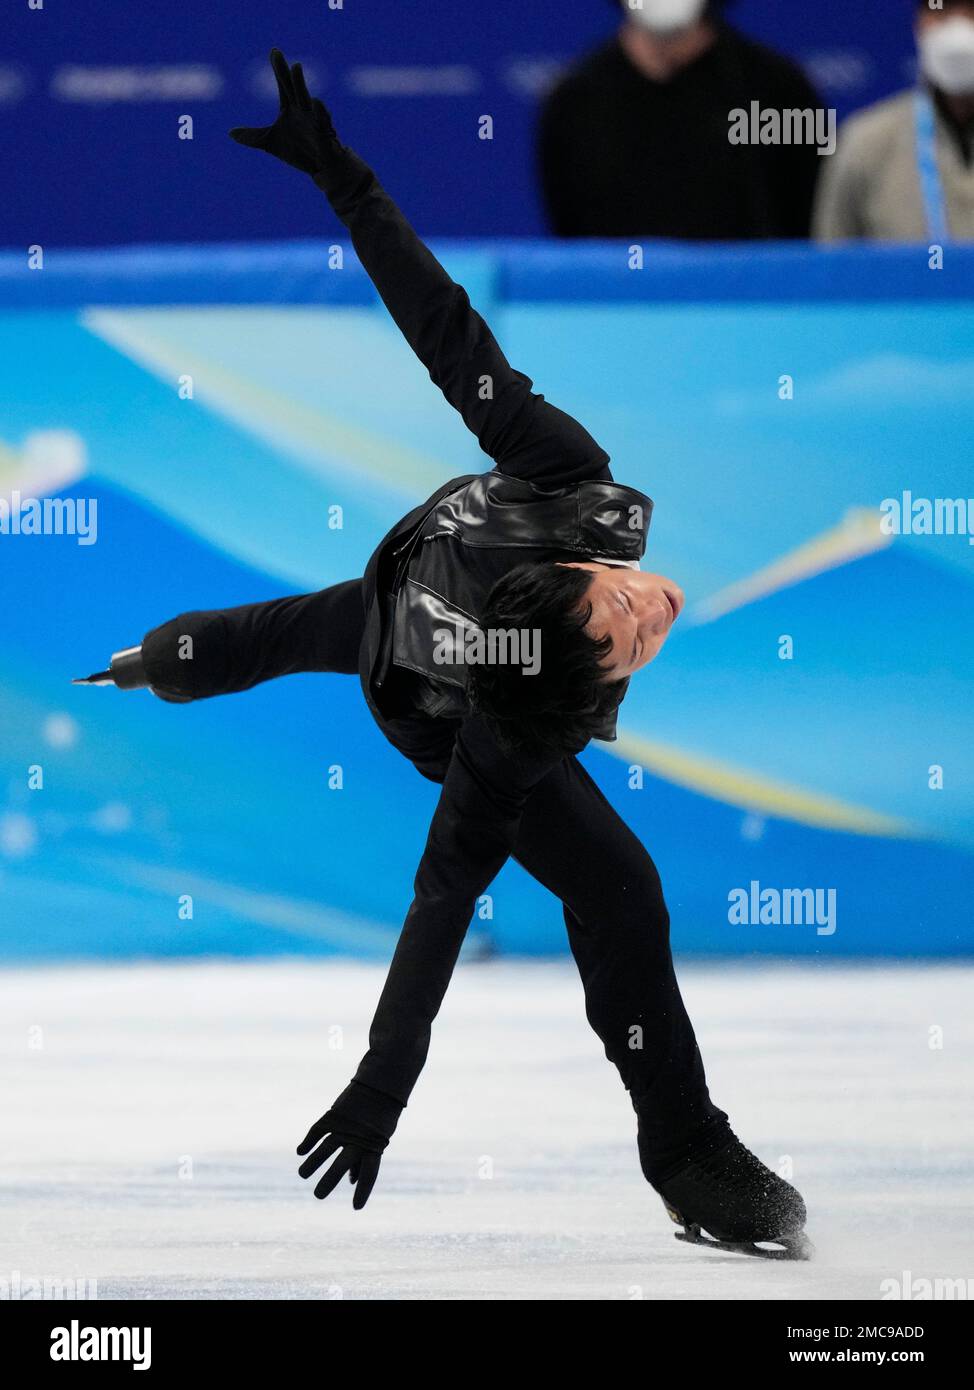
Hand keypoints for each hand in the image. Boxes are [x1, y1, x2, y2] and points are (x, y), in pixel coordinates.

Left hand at [230, 47, 338, 174]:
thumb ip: (251, 137)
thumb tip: (230, 133)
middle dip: (285, 70)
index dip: (278, 69)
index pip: (283, 85)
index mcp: (290, 108)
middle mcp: (302, 110)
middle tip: (277, 53)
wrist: (322, 167)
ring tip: (296, 67)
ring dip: (300, 83)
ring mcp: (314, 121)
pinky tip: (315, 103)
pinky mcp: (325, 135)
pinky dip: (321, 113)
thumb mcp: (270, 143)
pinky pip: (324, 123)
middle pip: (293, 87)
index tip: (274, 51)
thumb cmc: (299, 151)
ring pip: (307, 100)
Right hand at [297, 1080, 401, 1208]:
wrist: (381, 1084)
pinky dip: (309, 1141)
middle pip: (342, 1163)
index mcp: (375, 1145)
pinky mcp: (334, 1115)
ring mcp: (345, 1125)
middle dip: (329, 1181)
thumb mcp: (379, 1138)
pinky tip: (300, 1152)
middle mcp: (359, 1137)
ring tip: (302, 1175)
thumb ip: (364, 1158)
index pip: (370, 1173)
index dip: (363, 1190)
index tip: (356, 1208)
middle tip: (317, 1197)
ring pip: (326, 1147)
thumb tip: (352, 1182)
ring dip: (313, 1162)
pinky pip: (318, 1131)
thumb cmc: (381, 1117)